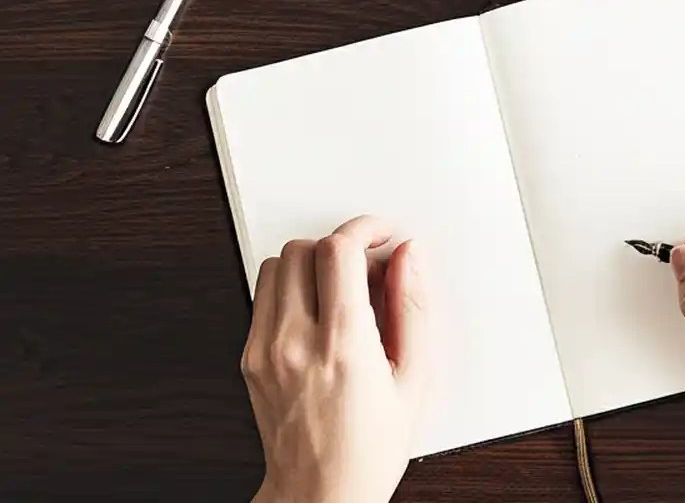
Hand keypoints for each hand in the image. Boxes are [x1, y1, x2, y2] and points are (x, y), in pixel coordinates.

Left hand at [241, 216, 429, 502]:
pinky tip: (318, 314)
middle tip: (367, 267)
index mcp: (344, 347)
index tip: (383, 236)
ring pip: (278, 265)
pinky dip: (292, 290)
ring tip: (341, 289)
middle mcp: (296, 343)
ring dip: (312, 264)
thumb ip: (413, 307)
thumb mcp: (414, 379)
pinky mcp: (249, 357)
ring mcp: (265, 349)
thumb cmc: (371, 448)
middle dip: (341, 246)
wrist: (319, 494)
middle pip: (305, 248)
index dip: (365, 229)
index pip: (339, 251)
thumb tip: (409, 257)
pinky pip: (265, 296)